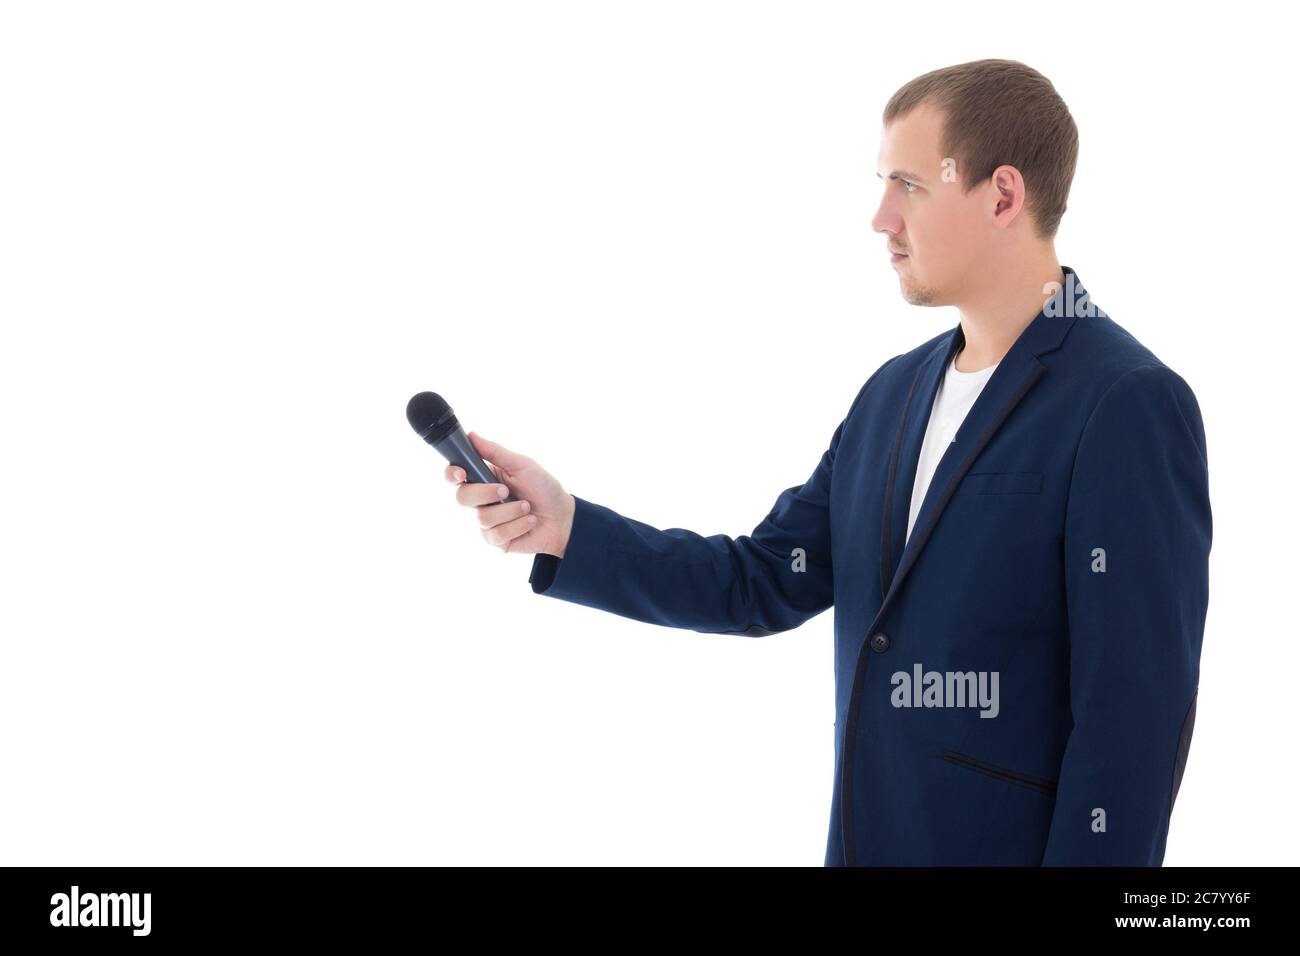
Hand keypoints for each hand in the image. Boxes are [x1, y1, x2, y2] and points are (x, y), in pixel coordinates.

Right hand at [444, 432, 575, 557]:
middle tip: (506, 490)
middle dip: (485, 493)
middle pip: (462, 498)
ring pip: (483, 517)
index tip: (461, 473)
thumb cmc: (543, 488)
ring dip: (511, 511)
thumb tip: (472, 436)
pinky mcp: (496, 540)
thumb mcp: (522, 465)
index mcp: (483, 479)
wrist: (563, 517)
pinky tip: (529, 522)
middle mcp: (481, 501)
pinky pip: (497, 534)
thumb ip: (495, 452)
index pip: (455, 476)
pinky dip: (518, 525)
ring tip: (527, 507)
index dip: (452, 474)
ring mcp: (487, 522)